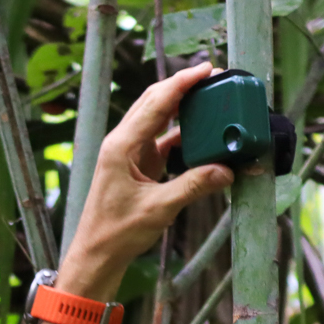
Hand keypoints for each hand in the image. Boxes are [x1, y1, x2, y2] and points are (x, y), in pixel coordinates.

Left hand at [54, 63, 235, 301]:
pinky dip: (181, 134)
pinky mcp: (137, 165)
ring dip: (182, 107)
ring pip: (157, 118)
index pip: (155, 103)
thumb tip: (226, 171)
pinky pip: (161, 140)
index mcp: (121, 146)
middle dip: (183, 86)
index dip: (182, 83)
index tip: (206, 70)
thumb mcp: (159, 209)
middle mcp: (122, 143)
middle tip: (213, 77)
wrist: (97, 254)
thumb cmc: (116, 233)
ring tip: (210, 98)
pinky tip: (201, 132)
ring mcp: (129, 153)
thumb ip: (193, 186)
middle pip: (154, 101)